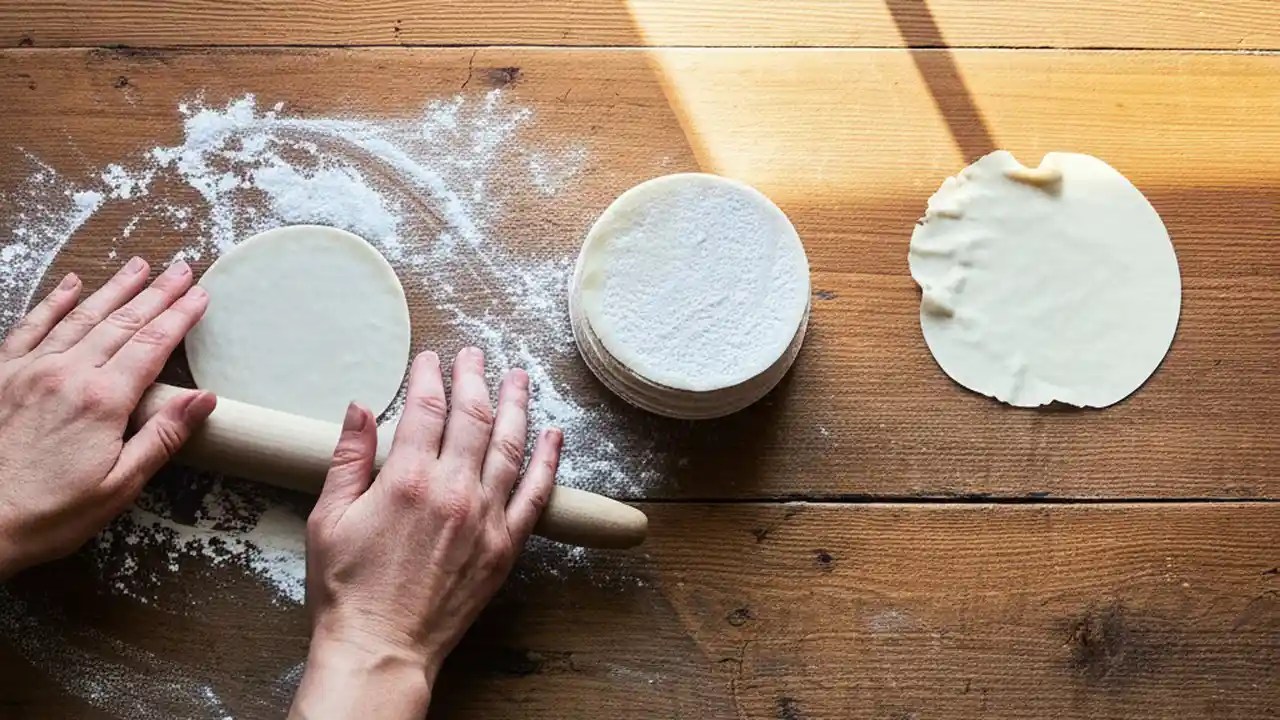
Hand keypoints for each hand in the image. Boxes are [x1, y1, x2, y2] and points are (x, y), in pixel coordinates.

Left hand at [0, 258, 214, 579]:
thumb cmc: (49, 514)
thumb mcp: (119, 486)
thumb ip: (162, 437)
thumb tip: (203, 399)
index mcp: (102, 401)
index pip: (152, 345)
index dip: (180, 317)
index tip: (201, 294)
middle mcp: (66, 374)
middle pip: (122, 322)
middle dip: (157, 293)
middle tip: (182, 269)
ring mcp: (30, 371)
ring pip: (81, 317)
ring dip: (114, 289)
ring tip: (139, 266)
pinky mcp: (1, 377)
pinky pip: (31, 327)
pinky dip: (54, 303)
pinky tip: (72, 285)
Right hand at [291, 348, 561, 719]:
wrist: (381, 648)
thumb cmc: (347, 589)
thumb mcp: (329, 518)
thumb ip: (348, 459)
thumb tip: (358, 407)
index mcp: (407, 480)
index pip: (426, 408)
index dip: (429, 376)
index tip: (430, 360)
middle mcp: (454, 491)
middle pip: (472, 417)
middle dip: (473, 378)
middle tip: (474, 354)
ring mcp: (486, 518)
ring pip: (510, 445)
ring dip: (515, 405)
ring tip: (517, 377)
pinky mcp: (506, 546)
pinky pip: (536, 494)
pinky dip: (549, 461)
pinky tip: (554, 435)